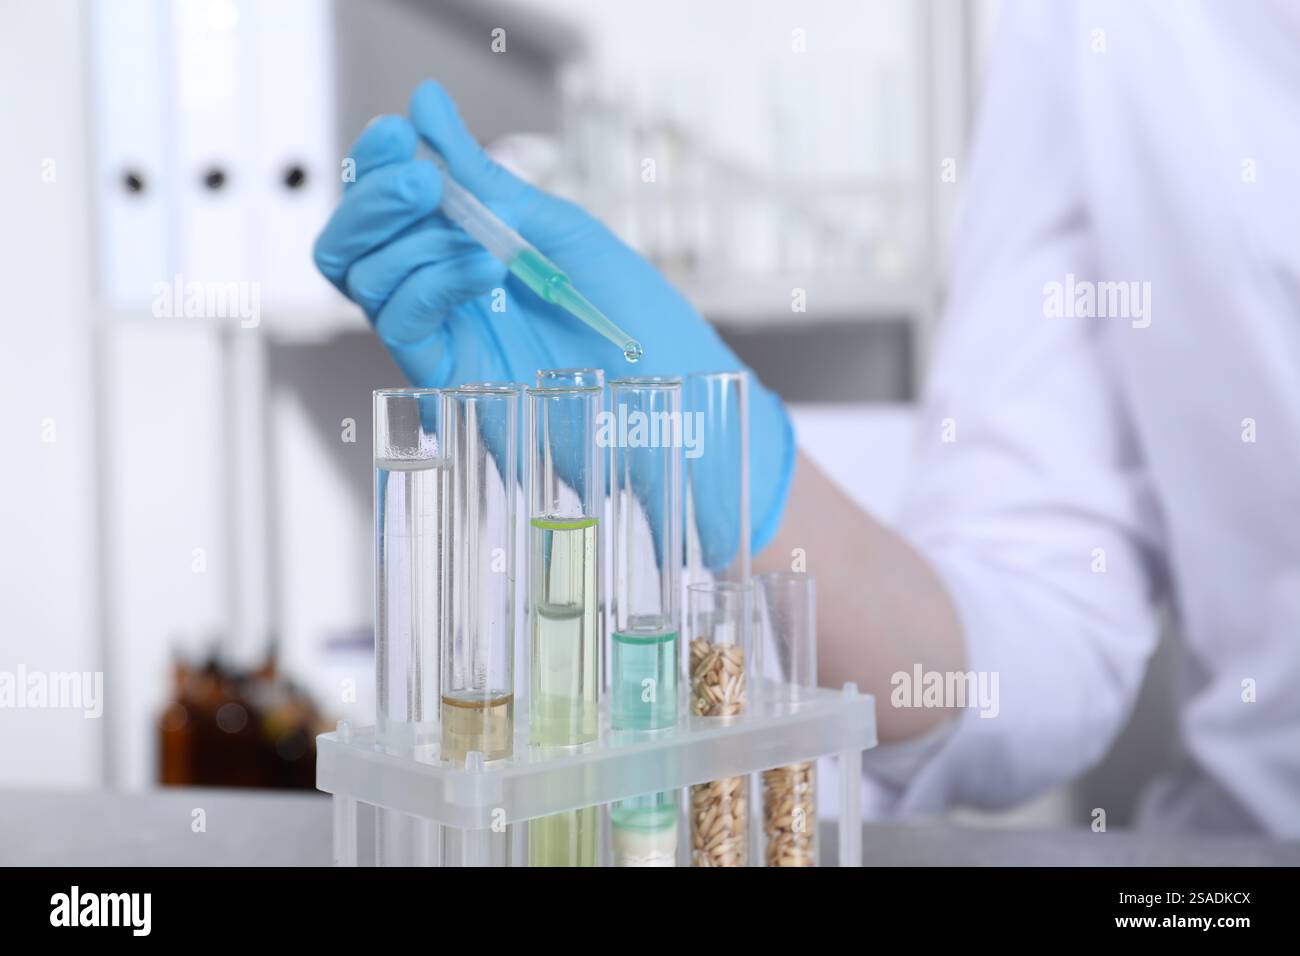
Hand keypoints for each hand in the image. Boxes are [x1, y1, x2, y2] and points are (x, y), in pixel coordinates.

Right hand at [313, 80, 793, 551]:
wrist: (672, 397)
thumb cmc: (635, 315)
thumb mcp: (562, 230)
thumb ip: (487, 179)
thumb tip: (425, 106)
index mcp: (471, 246)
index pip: (390, 202)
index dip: (377, 165)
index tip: (397, 132)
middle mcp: (446, 288)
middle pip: (354, 241)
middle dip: (373, 201)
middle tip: (422, 183)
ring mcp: (444, 333)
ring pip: (365, 278)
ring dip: (413, 244)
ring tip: (485, 242)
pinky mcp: (447, 376)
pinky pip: (400, 322)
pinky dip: (430, 285)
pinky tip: (484, 270)